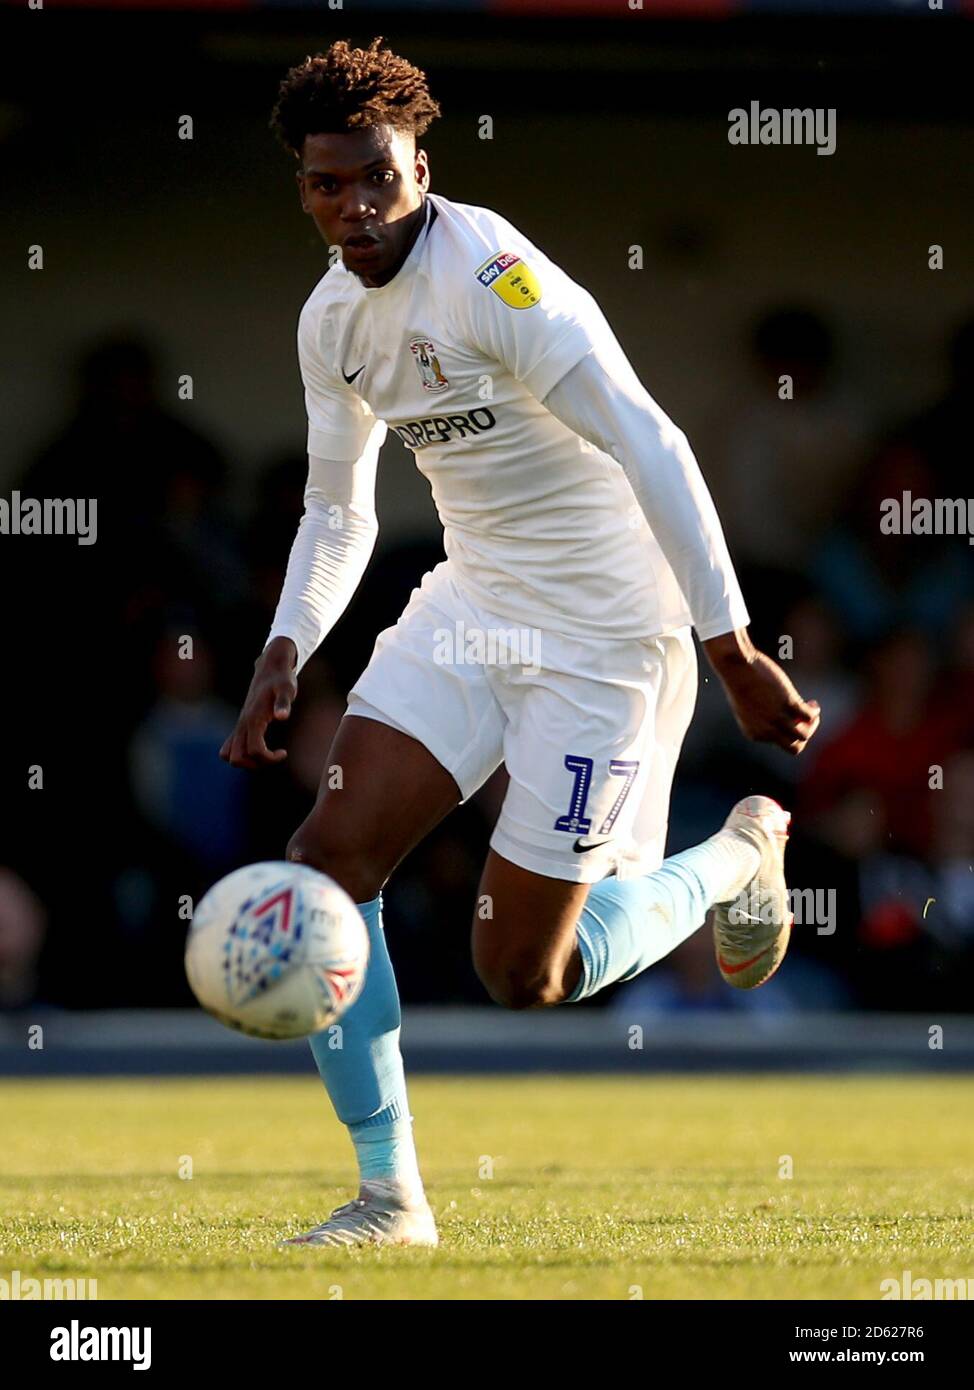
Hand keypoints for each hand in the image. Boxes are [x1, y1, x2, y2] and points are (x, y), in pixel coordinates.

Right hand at [219, 637, 298, 768]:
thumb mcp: (287, 689)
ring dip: (246, 761)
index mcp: (253, 719)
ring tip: (265, 754)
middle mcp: (242, 724)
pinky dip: (241, 753)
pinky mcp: (240, 724)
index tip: (283, 752)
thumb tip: (282, 717)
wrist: (271, 668)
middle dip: (256, 763)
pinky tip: (259, 746)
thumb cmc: (282, 679)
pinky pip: (229, 747)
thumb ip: (284, 702)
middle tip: (274, 756)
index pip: (254, 751)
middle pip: (237, 758)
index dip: (269, 758)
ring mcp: (239, 724)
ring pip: (229, 754)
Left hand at [703, 630, 819, 754]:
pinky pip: (809, 716)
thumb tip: (784, 716)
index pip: (778, 743)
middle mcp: (766, 730)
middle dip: (804, 736)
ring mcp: (778, 718)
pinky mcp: (788, 703)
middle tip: (807, 721)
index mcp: (754, 734)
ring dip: (812, 724)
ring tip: (812, 710)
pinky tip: (813, 703)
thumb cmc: (739, 683)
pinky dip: (814, 712)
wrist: (735, 668)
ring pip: (804, 735)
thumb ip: (762, 716)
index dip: (788, 732)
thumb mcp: (748, 706)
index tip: (792, 719)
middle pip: (794, 747)